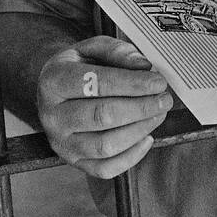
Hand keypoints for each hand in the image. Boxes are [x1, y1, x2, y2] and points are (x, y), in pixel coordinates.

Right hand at [36, 36, 172, 178]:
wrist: (58, 90)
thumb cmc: (80, 67)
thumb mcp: (93, 48)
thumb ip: (118, 52)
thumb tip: (143, 66)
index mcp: (54, 81)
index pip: (96, 84)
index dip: (132, 84)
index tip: (158, 82)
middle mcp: (52, 116)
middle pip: (102, 116)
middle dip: (141, 108)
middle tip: (164, 99)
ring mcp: (61, 142)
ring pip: (105, 145)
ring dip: (140, 130)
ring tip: (158, 114)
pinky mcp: (74, 161)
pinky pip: (105, 169)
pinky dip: (132, 156)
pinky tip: (146, 137)